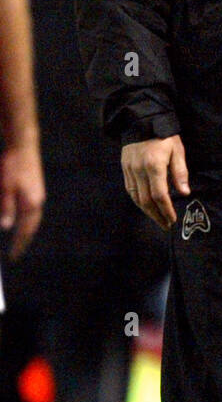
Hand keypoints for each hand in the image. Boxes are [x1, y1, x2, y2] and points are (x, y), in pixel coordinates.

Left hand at [0, 137, 44, 258]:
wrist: (22, 144)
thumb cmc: (12, 165)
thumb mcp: (5, 187)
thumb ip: (6, 208)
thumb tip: (6, 227)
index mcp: (31, 203)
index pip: (25, 230)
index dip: (18, 244)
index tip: (13, 257)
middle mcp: (37, 201)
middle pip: (32, 226)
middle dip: (24, 239)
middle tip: (17, 251)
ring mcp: (37, 193)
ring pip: (32, 218)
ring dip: (26, 229)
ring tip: (20, 238)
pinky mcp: (34, 186)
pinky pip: (32, 209)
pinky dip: (27, 218)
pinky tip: (22, 217)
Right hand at [121, 134, 189, 229]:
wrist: (141, 120)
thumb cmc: (164, 135)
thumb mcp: (177, 150)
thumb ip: (180, 172)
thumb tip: (184, 193)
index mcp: (154, 166)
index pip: (160, 195)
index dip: (166, 210)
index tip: (172, 219)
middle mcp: (139, 170)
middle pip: (146, 201)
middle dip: (156, 215)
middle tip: (165, 224)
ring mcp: (130, 170)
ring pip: (135, 197)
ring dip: (146, 211)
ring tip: (157, 218)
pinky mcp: (124, 168)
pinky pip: (129, 189)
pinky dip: (137, 201)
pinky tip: (145, 206)